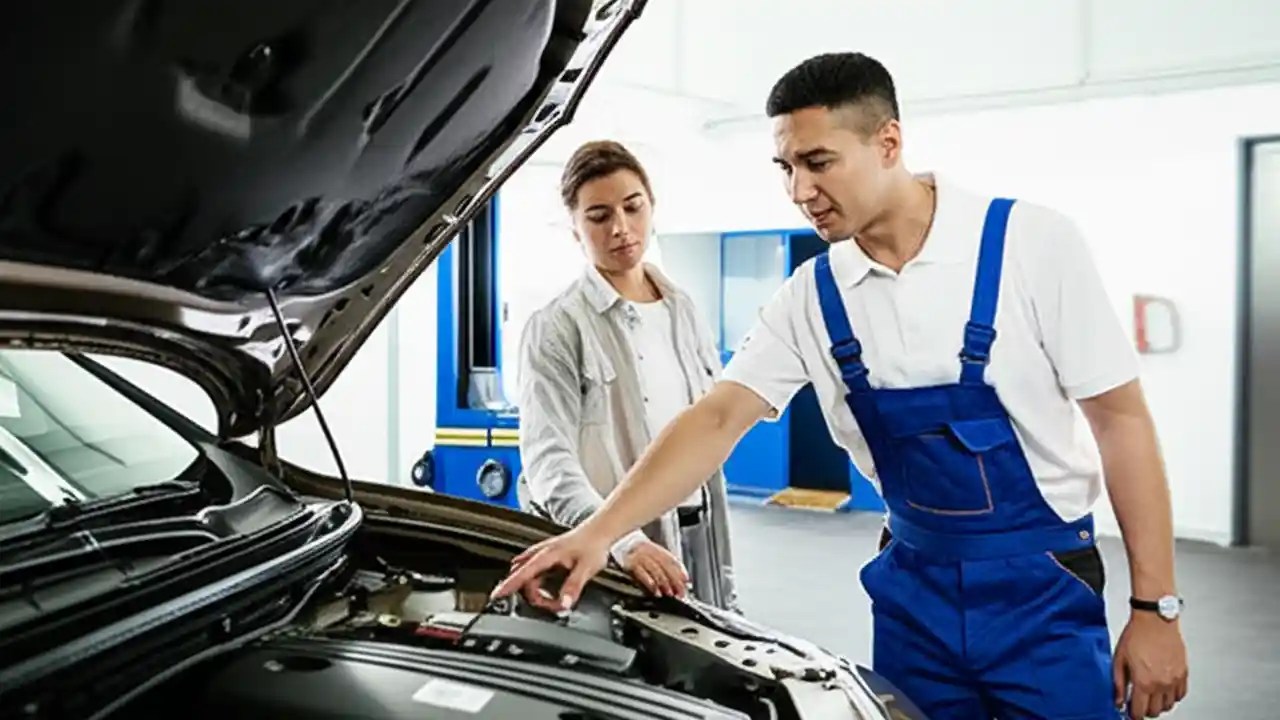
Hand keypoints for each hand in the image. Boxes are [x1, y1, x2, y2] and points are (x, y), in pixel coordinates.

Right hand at [489, 525, 610, 612]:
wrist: (600, 530)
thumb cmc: (593, 544)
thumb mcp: (586, 569)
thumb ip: (573, 587)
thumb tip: (564, 604)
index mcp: (546, 556)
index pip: (521, 574)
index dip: (508, 586)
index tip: (496, 596)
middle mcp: (542, 554)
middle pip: (525, 580)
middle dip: (533, 596)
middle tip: (552, 605)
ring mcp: (544, 554)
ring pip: (530, 577)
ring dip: (538, 591)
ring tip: (556, 600)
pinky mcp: (549, 556)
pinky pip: (536, 573)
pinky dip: (539, 584)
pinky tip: (548, 589)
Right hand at [621, 539, 688, 598]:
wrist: (617, 544)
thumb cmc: (637, 552)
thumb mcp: (651, 554)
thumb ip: (664, 563)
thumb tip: (680, 577)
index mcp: (655, 548)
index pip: (671, 559)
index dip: (680, 571)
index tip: (686, 581)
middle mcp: (648, 551)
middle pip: (665, 566)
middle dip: (674, 580)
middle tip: (680, 591)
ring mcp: (639, 557)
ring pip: (655, 570)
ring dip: (664, 583)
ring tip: (669, 593)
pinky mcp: (630, 564)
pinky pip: (642, 574)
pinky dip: (650, 583)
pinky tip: (655, 591)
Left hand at [1113, 612, 1187, 717]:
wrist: (1155, 620)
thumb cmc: (1137, 635)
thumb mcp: (1119, 660)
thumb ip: (1119, 684)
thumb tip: (1119, 701)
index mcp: (1144, 682)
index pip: (1140, 711)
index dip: (1133, 714)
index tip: (1130, 712)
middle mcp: (1161, 684)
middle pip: (1155, 711)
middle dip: (1145, 710)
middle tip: (1139, 702)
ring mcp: (1174, 679)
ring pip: (1169, 705)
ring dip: (1158, 704)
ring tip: (1150, 695)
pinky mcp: (1183, 673)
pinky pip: (1181, 694)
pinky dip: (1172, 696)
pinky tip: (1163, 689)